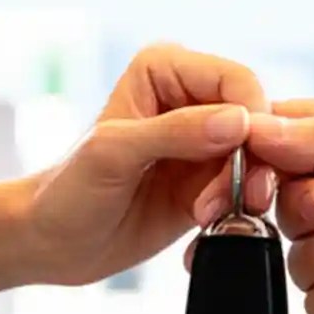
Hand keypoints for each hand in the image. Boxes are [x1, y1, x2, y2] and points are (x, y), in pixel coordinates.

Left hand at [13, 43, 278, 285]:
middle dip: (250, 162)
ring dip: (243, 191)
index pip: (237, 81)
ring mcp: (204, 144)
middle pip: (256, 121)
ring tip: (206, 214)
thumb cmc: (67, 192)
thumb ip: (175, 132)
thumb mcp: (114, 154)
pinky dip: (240, 209)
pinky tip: (209, 223)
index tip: (242, 160)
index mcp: (165, 70)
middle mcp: (190, 100)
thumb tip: (238, 122)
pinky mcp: (210, 183)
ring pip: (259, 159)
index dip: (250, 118)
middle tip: (219, 200)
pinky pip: (249, 190)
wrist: (53, 244)